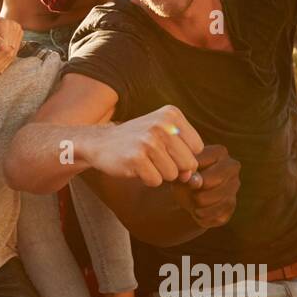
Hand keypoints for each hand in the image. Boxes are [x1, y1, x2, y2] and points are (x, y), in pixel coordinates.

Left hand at [0, 17, 23, 79]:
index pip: (5, 48)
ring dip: (1, 67)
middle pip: (9, 53)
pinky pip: (13, 54)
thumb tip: (5, 49)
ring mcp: (19, 34)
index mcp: (9, 26)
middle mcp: (17, 29)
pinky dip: (5, 63)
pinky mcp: (18, 38)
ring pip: (11, 55)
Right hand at [85, 105, 204, 186]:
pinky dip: (146, 179)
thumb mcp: (163, 137)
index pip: (197, 148)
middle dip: (174, 167)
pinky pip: (156, 182)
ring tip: (144, 160)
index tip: (165, 149)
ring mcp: (148, 141)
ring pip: (173, 175)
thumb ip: (184, 155)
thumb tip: (192, 179)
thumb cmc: (137, 142)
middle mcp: (162, 125)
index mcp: (171, 114)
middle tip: (154, 157)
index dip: (183, 155)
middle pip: (188, 163)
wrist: (99, 142)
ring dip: (159, 174)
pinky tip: (135, 167)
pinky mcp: (136, 158)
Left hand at [170, 144, 240, 228]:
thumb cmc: (183, 178)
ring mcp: (234, 186)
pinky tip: (197, 211)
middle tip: (190, 189)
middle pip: (215, 179)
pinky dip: (204, 214)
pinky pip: (218, 213)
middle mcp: (231, 167)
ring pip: (217, 197)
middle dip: (199, 186)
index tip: (183, 175)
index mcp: (219, 152)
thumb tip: (196, 181)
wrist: (186, 197)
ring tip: (192, 200)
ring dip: (200, 202)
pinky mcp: (231, 205)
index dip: (192, 170)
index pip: (207, 160)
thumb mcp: (179, 172)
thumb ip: (185, 173)